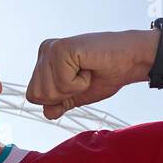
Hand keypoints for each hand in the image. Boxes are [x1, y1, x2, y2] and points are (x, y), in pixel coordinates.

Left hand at [25, 30, 157, 118]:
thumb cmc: (107, 75)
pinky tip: (89, 67)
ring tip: (86, 71)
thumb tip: (47, 113)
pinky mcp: (61, 48)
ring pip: (48, 91)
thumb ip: (59, 104)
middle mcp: (44, 51)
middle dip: (63, 95)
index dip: (57, 99)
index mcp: (44, 61)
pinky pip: (62, 83)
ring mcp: (51, 49)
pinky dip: (80, 83)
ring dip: (73, 89)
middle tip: (83, 77)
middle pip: (36, 95)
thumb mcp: (78, 95)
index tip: (77, 83)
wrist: (130, 62)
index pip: (32, 96)